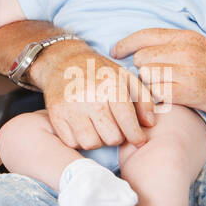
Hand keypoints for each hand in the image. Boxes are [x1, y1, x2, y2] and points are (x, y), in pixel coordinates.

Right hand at [35, 41, 159, 151]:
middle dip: (117, 136)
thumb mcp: (126, 78)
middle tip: (113, 126)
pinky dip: (79, 139)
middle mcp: (90, 97)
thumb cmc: (100, 73)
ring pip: (92, 143)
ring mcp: (71, 107)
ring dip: (98, 139)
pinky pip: (73, 143)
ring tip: (98, 127)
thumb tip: (150, 124)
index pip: (127, 120)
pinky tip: (83, 127)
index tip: (139, 141)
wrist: (63, 61)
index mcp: (110, 86)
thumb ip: (143, 99)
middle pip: (112, 138)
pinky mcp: (56, 115)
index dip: (136, 135)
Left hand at [111, 28, 205, 119]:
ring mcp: (187, 70)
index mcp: (186, 36)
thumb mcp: (198, 48)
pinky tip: (167, 101)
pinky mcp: (189, 91)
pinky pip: (158, 94)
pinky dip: (157, 99)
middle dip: (142, 71)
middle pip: (142, 59)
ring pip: (147, 76)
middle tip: (152, 81)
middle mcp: (185, 50)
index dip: (125, 44)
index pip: (144, 35)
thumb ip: (172, 46)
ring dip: (149, 87)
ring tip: (163, 92)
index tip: (115, 52)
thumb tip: (140, 51)